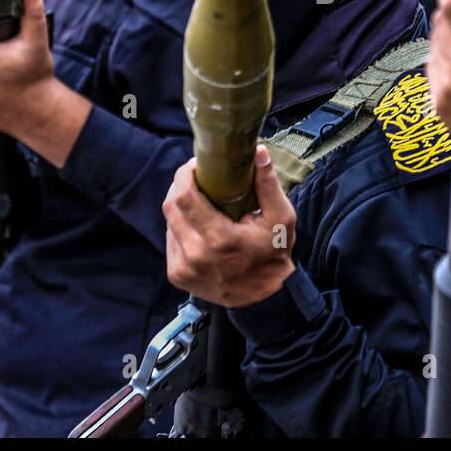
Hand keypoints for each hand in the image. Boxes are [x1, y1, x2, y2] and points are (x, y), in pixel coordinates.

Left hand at [164, 145, 296, 308]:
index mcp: (219, 239)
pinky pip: (171, 239)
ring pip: (169, 222)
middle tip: (198, 178)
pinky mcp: (177, 276)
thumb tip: (258, 152)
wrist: (265, 298)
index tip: (197, 166)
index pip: (184, 197)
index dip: (185, 175)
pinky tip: (199, 227)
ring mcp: (183, 268)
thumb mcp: (281, 218)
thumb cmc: (274, 254)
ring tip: (202, 202)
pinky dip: (181, 227)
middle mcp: (195, 255)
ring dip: (181, 207)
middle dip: (181, 186)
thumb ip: (268, 184)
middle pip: (171, 206)